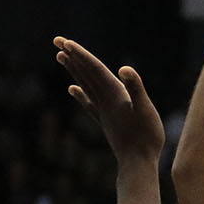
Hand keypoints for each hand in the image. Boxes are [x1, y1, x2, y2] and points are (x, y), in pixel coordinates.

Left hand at [54, 37, 164, 165]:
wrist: (138, 163)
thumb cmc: (146, 137)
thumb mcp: (146, 109)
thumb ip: (136, 88)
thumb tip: (124, 69)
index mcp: (114, 94)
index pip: (94, 69)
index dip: (81, 54)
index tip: (66, 42)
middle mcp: (105, 101)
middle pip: (86, 74)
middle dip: (72, 57)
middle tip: (57, 40)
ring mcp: (103, 112)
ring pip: (85, 85)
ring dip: (74, 70)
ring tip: (62, 56)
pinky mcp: (106, 122)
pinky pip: (89, 103)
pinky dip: (80, 94)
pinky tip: (72, 89)